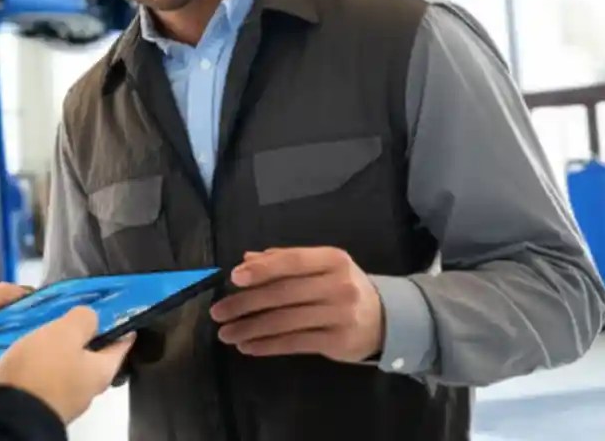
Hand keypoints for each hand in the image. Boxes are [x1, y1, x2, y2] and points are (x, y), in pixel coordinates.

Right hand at [0, 306, 134, 423]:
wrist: (9, 413)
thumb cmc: (43, 371)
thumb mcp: (66, 333)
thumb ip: (83, 319)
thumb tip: (91, 317)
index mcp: (101, 371)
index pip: (122, 343)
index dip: (120, 323)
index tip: (115, 307)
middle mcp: (87, 389)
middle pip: (91, 356)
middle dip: (81, 335)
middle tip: (68, 313)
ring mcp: (63, 398)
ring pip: (64, 366)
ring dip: (54, 350)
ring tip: (39, 330)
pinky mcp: (40, 403)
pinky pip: (41, 376)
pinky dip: (35, 363)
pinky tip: (21, 352)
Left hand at [209, 247, 383, 362]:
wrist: (386, 319)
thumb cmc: (342, 287)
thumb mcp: (321, 267)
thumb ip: (284, 261)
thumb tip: (246, 260)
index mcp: (332, 259)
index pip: (292, 262)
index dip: (262, 270)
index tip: (233, 278)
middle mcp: (338, 285)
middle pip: (283, 294)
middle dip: (245, 303)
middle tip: (217, 312)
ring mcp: (340, 314)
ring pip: (285, 321)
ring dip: (250, 328)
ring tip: (226, 333)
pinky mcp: (338, 341)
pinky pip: (294, 343)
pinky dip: (267, 345)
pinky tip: (247, 346)